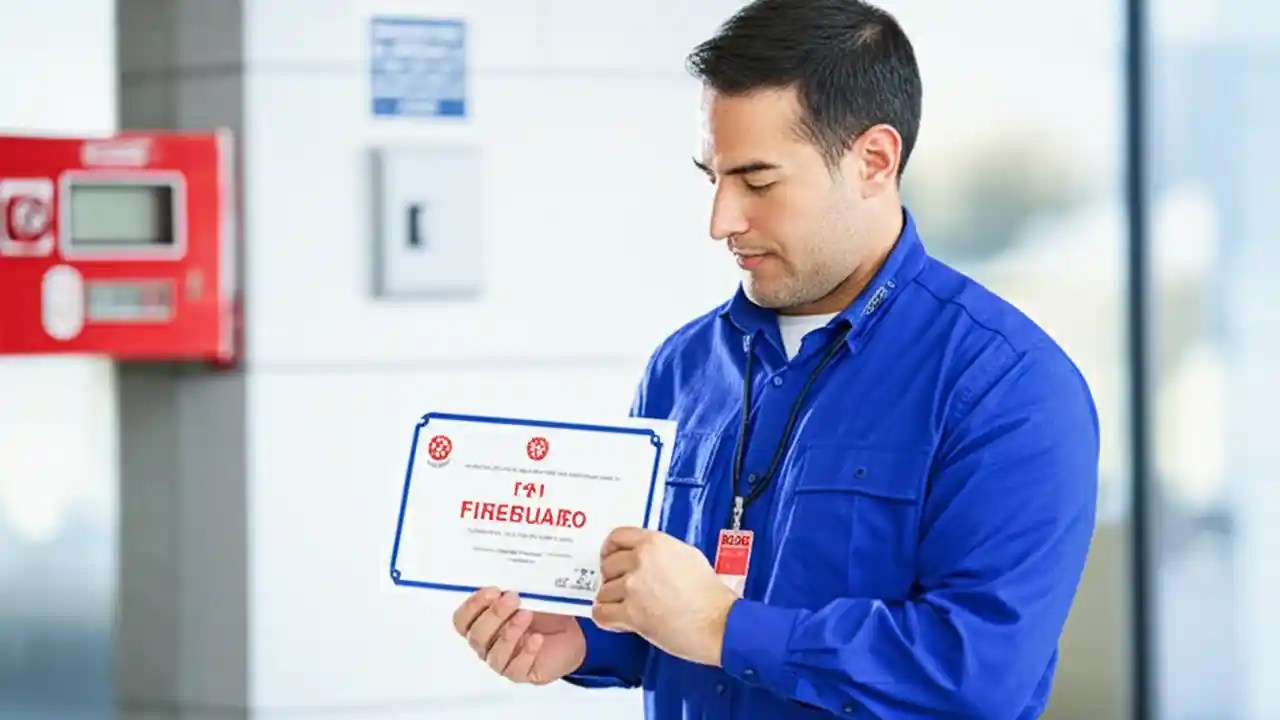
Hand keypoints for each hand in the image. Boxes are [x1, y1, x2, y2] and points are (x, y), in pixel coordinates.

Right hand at [452, 587, 586, 684]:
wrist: (568, 635)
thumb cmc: (542, 613)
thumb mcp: (529, 596)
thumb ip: (515, 588)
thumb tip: (510, 572)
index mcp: (481, 623)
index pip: (462, 620)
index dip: (472, 606)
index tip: (492, 590)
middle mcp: (486, 644)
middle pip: (477, 635)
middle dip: (494, 615)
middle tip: (513, 598)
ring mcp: (501, 661)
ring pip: (494, 653)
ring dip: (510, 631)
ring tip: (527, 614)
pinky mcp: (520, 673)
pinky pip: (516, 667)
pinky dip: (526, 651)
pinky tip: (537, 638)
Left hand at [592, 527, 737, 666]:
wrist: (718, 622)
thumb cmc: (710, 594)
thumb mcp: (688, 556)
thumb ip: (660, 552)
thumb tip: (644, 557)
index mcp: (655, 543)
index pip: (616, 537)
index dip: (609, 549)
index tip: (608, 558)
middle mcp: (641, 560)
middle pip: (607, 565)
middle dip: (613, 579)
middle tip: (624, 590)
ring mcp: (634, 586)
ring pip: (603, 592)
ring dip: (613, 602)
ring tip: (629, 609)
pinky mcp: (631, 613)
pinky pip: (602, 614)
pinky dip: (607, 619)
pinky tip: (619, 621)